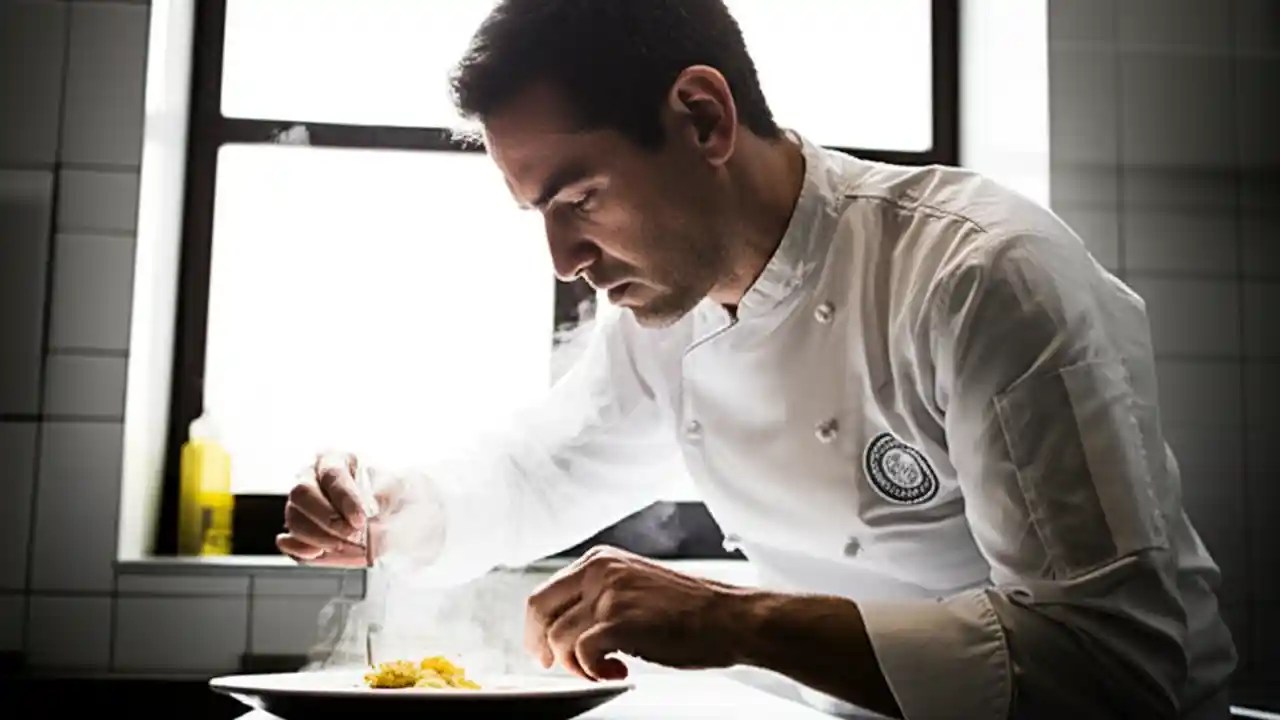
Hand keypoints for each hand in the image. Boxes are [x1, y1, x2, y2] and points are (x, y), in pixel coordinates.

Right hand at [275, 451, 395, 566]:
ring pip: (294, 518)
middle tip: (351, 533)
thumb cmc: (389, 493)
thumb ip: (387, 497)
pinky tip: (317, 553)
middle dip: (327, 518)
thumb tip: (374, 514)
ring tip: (342, 544)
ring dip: (318, 537)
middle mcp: (310, 478)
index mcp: (334, 460)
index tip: (360, 519)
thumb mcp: (397, 486)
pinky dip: (300, 550)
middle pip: (302, 494)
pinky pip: (288, 542)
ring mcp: (299, 505)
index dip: (345, 499)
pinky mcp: (297, 531)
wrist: (388, 513)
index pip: (332, 476)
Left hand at [524, 545, 750, 680]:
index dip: (537, 627)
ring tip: (607, 669)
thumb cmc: (691, 609)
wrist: (730, 617)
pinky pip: (582, 655)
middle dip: (539, 645)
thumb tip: (565, 626)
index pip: (545, 592)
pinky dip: (594, 672)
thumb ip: (600, 596)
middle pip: (539, 610)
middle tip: (552, 666)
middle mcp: (599, 571)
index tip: (542, 648)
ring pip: (559, 639)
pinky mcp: (619, 622)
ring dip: (577, 666)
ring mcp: (608, 595)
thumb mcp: (635, 586)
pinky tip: (619, 671)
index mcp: (600, 560)